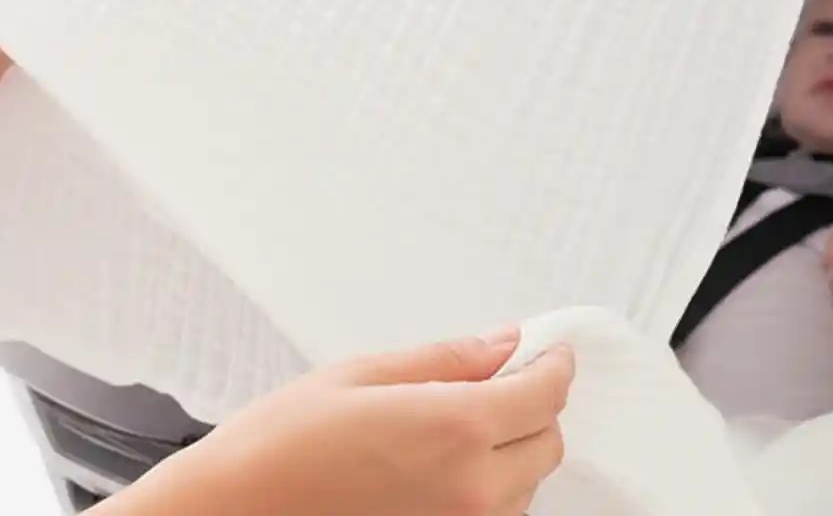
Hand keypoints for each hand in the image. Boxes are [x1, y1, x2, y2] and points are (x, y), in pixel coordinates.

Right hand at [102, 329, 573, 515]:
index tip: (550, 353)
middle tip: (503, 381)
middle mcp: (471, 490)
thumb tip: (502, 344)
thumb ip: (446, 360)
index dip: (554, 365)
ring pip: (527, 486)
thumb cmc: (278, 448)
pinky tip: (444, 468)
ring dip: (513, 452)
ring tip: (459, 426)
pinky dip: (488, 490)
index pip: (545, 394)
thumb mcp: (360, 376)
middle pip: (548, 443)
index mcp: (455, 430)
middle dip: (536, 406)